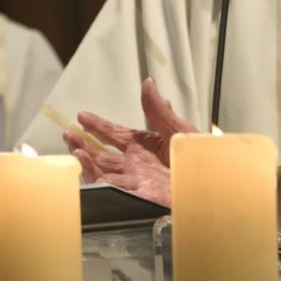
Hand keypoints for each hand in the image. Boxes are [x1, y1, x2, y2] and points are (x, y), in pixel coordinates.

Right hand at [63, 77, 195, 206]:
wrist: (213, 184)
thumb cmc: (201, 158)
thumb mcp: (180, 129)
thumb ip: (159, 110)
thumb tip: (148, 83)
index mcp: (146, 146)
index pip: (115, 135)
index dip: (98, 125)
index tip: (81, 116)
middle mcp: (137, 164)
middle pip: (103, 155)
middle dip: (83, 144)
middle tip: (67, 134)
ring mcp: (136, 181)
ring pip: (102, 170)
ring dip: (85, 159)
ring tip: (73, 146)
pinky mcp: (138, 197)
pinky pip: (110, 186)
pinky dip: (95, 175)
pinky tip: (85, 163)